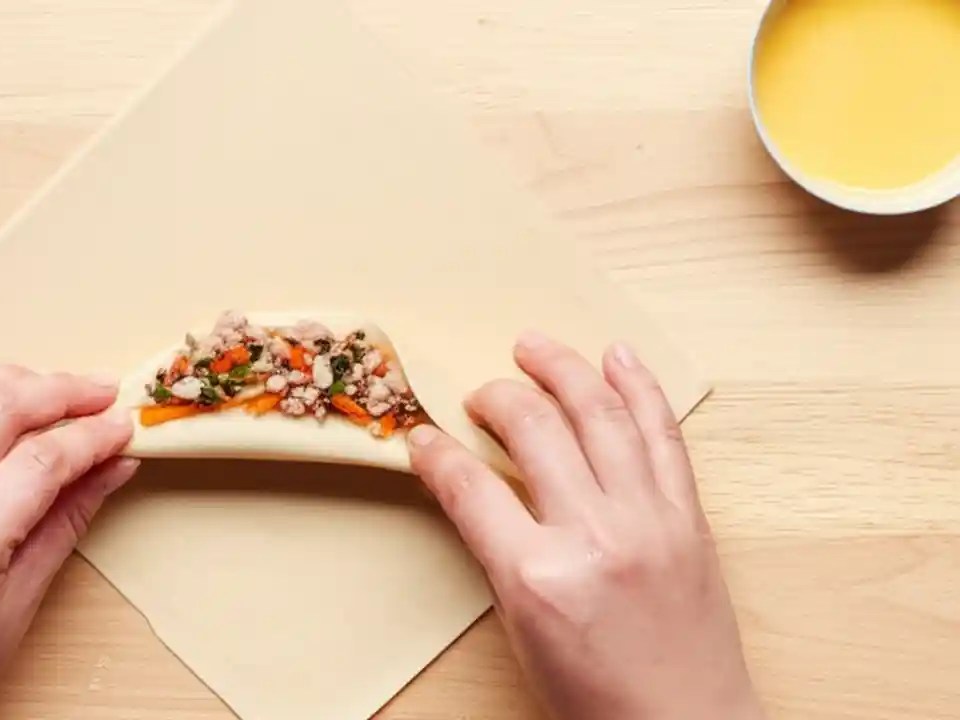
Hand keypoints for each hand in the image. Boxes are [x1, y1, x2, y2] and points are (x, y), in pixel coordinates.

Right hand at [408, 333, 762, 719]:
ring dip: (563, 369)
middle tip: (480, 393)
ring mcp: (650, 521)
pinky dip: (640, 389)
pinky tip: (618, 358)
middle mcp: (596, 536)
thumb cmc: (598, 700)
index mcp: (538, 576)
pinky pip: (664, 435)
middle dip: (496, 398)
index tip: (421, 436)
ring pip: (601, 414)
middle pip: (534, 430)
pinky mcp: (690, 519)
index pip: (469, 486)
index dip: (435, 452)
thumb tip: (475, 492)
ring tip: (534, 344)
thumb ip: (497, 552)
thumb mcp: (520, 632)